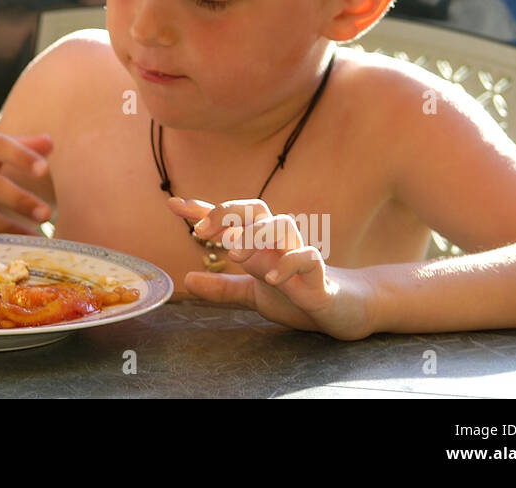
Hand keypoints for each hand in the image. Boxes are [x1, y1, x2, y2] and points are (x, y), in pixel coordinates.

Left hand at [168, 197, 378, 339]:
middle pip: (257, 208)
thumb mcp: (252, 293)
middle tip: (205, 233)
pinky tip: (271, 278)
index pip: (231, 219)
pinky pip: (309, 258)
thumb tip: (187, 278)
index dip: (203, 210)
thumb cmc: (297, 295)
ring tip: (235, 255)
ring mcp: (301, 256)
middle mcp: (279, 244)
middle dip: (229, 212)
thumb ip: (222, 287)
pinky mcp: (321, 277)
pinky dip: (289, 264)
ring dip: (257, 234)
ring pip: (284, 224)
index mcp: (262, 245)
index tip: (173, 204)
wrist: (342, 311)